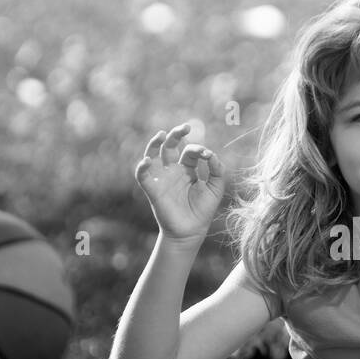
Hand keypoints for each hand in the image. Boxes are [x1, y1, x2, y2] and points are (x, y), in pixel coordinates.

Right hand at [135, 124, 224, 241]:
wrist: (192, 231)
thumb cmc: (203, 211)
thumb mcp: (216, 188)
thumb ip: (217, 170)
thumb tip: (212, 154)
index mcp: (188, 169)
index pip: (190, 152)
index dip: (198, 150)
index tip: (207, 155)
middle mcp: (173, 171)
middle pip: (170, 147)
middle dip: (176, 135)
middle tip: (185, 127)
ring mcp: (162, 178)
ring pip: (153, 155)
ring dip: (155, 143)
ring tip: (162, 134)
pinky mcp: (153, 189)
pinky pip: (142, 175)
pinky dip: (142, 167)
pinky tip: (147, 160)